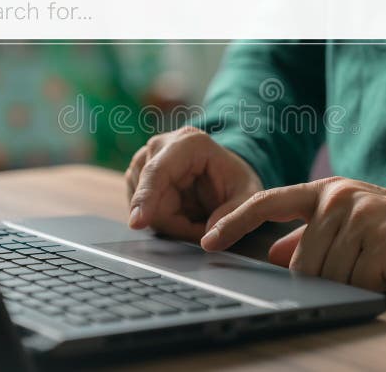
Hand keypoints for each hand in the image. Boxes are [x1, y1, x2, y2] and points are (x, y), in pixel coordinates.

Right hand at [126, 126, 262, 240]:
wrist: (225, 174)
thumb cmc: (236, 182)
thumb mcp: (248, 198)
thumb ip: (233, 219)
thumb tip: (208, 242)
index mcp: (189, 143)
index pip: (158, 171)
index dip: (146, 198)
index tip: (137, 223)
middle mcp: (161, 146)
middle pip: (150, 197)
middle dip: (176, 223)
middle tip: (203, 227)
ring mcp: (145, 160)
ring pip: (144, 207)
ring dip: (171, 223)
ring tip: (196, 216)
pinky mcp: (137, 176)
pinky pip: (142, 210)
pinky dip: (164, 221)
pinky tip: (182, 213)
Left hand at [200, 177, 385, 291]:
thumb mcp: (345, 223)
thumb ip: (306, 235)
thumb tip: (272, 253)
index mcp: (323, 191)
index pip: (266, 203)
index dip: (234, 222)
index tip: (208, 240)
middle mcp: (337, 198)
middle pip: (300, 261)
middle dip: (320, 277)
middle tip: (353, 266)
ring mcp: (358, 216)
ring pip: (325, 274)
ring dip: (347, 282)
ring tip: (371, 265)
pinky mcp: (379, 239)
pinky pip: (353, 281)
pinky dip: (367, 285)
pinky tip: (384, 270)